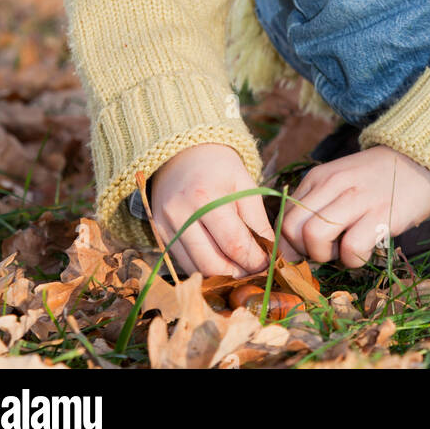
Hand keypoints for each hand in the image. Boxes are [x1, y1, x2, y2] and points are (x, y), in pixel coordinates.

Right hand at [150, 142, 301, 277]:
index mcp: (206, 196)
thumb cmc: (220, 168)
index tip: (268, 265)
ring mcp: (165, 225)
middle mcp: (180, 213)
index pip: (234, 244)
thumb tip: (272, 254)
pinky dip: (203, 268)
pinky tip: (219, 260)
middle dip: (238, 273)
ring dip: (221, 275)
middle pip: (212, 264)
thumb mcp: (245, 185)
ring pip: (196, 269)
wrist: (183, 153)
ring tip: (239, 267)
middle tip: (254, 271)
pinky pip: (183, 263)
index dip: (254, 261)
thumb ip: (258, 221)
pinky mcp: (158, 233)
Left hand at [280, 145, 429, 267]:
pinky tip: (365, 250)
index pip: (284, 217)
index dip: (289, 244)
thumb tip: (295, 245)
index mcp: (319, 177)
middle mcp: (333, 185)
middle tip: (325, 251)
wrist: (420, 160)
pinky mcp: (381, 215)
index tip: (306, 251)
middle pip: (291, 228)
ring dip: (325, 256)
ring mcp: (356, 199)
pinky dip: (353, 260)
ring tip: (344, 249)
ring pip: (313, 237)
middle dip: (302, 252)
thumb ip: (317, 204)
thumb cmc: (378, 178)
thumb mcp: (340, 181)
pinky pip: (351, 249)